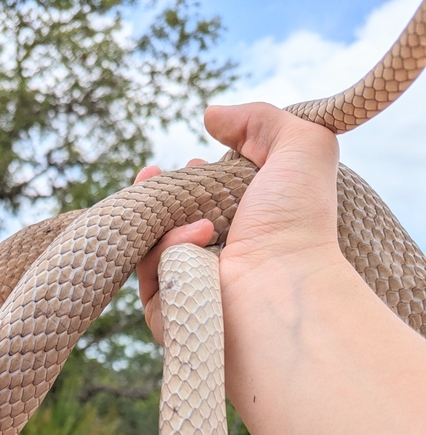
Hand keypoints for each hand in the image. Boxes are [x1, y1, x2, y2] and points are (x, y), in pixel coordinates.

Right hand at [135, 103, 342, 347]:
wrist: (280, 284)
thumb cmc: (297, 223)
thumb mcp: (299, 147)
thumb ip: (261, 119)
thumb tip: (211, 114)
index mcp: (248, 229)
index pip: (206, 203)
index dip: (193, 179)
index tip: (194, 162)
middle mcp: (219, 260)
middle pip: (170, 222)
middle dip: (161, 192)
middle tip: (158, 173)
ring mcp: (191, 285)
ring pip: (152, 244)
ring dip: (160, 213)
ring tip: (177, 198)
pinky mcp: (168, 308)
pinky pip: (148, 270)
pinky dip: (165, 247)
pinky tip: (198, 235)